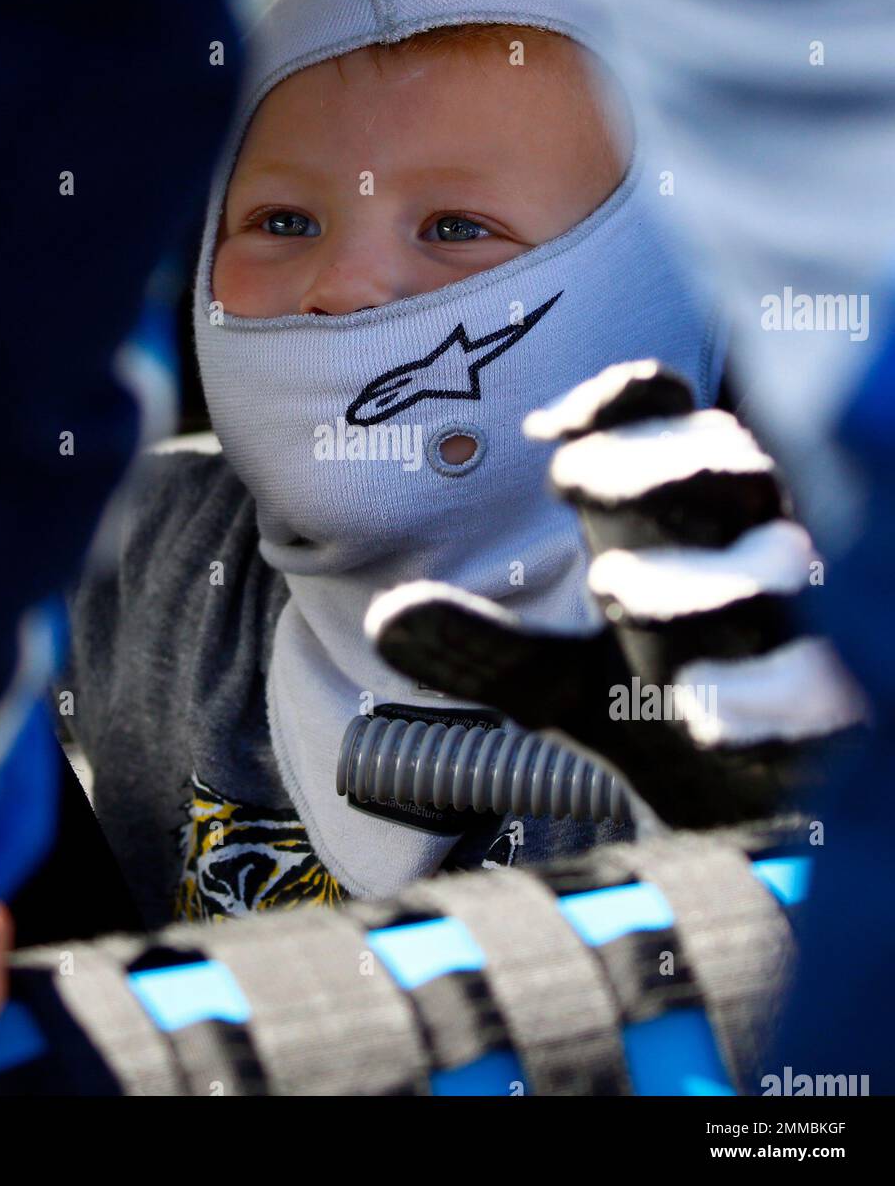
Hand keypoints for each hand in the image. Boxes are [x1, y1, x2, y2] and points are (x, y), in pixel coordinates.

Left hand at [366, 362, 866, 829]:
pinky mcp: (834, 706)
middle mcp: (747, 557)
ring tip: (609, 586)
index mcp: (680, 530)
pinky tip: (700, 709)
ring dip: (692, 569)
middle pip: (730, 466)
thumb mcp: (557, 684)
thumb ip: (484, 648)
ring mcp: (800, 628)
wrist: (736, 817)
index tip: (544, 427)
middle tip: (565, 477)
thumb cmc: (655, 713)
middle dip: (651, 462)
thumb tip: (387, 619)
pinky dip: (766, 691)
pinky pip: (822, 684)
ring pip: (777, 566)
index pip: (672, 425)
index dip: (624, 403)